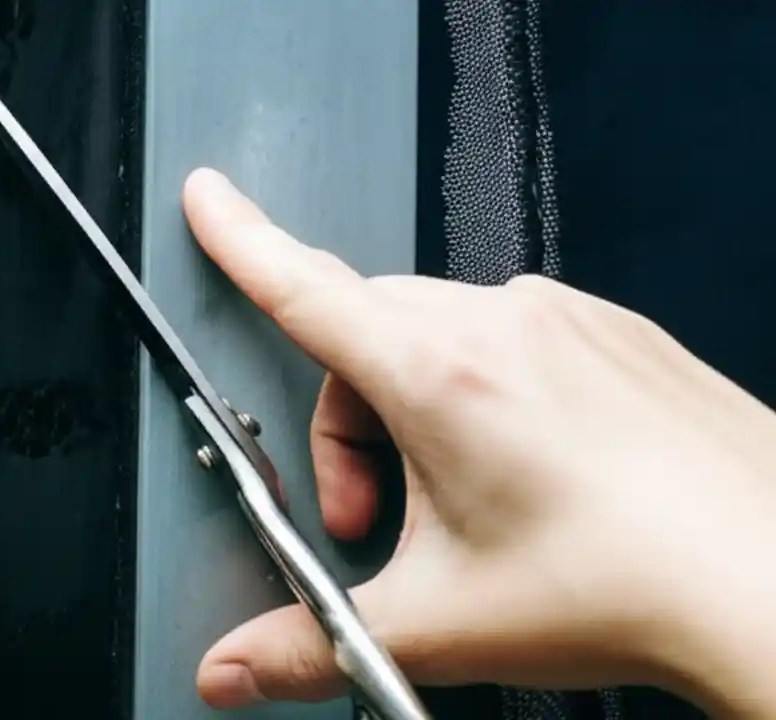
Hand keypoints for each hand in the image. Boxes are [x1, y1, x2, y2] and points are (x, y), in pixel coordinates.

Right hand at [182, 169, 775, 717]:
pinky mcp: (618, 335)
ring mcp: (570, 321)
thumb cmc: (629, 586)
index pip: (306, 290)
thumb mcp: (438, 622)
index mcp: (441, 378)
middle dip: (347, 426)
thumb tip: (238, 665)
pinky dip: (490, 395)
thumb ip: (310, 643)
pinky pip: (516, 338)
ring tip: (462, 503)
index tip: (209, 201)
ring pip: (441, 336)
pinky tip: (533, 472)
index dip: (242, 240)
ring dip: (418, 412)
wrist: (774, 585)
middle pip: (369, 337)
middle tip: (373, 519)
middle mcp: (505, 326)